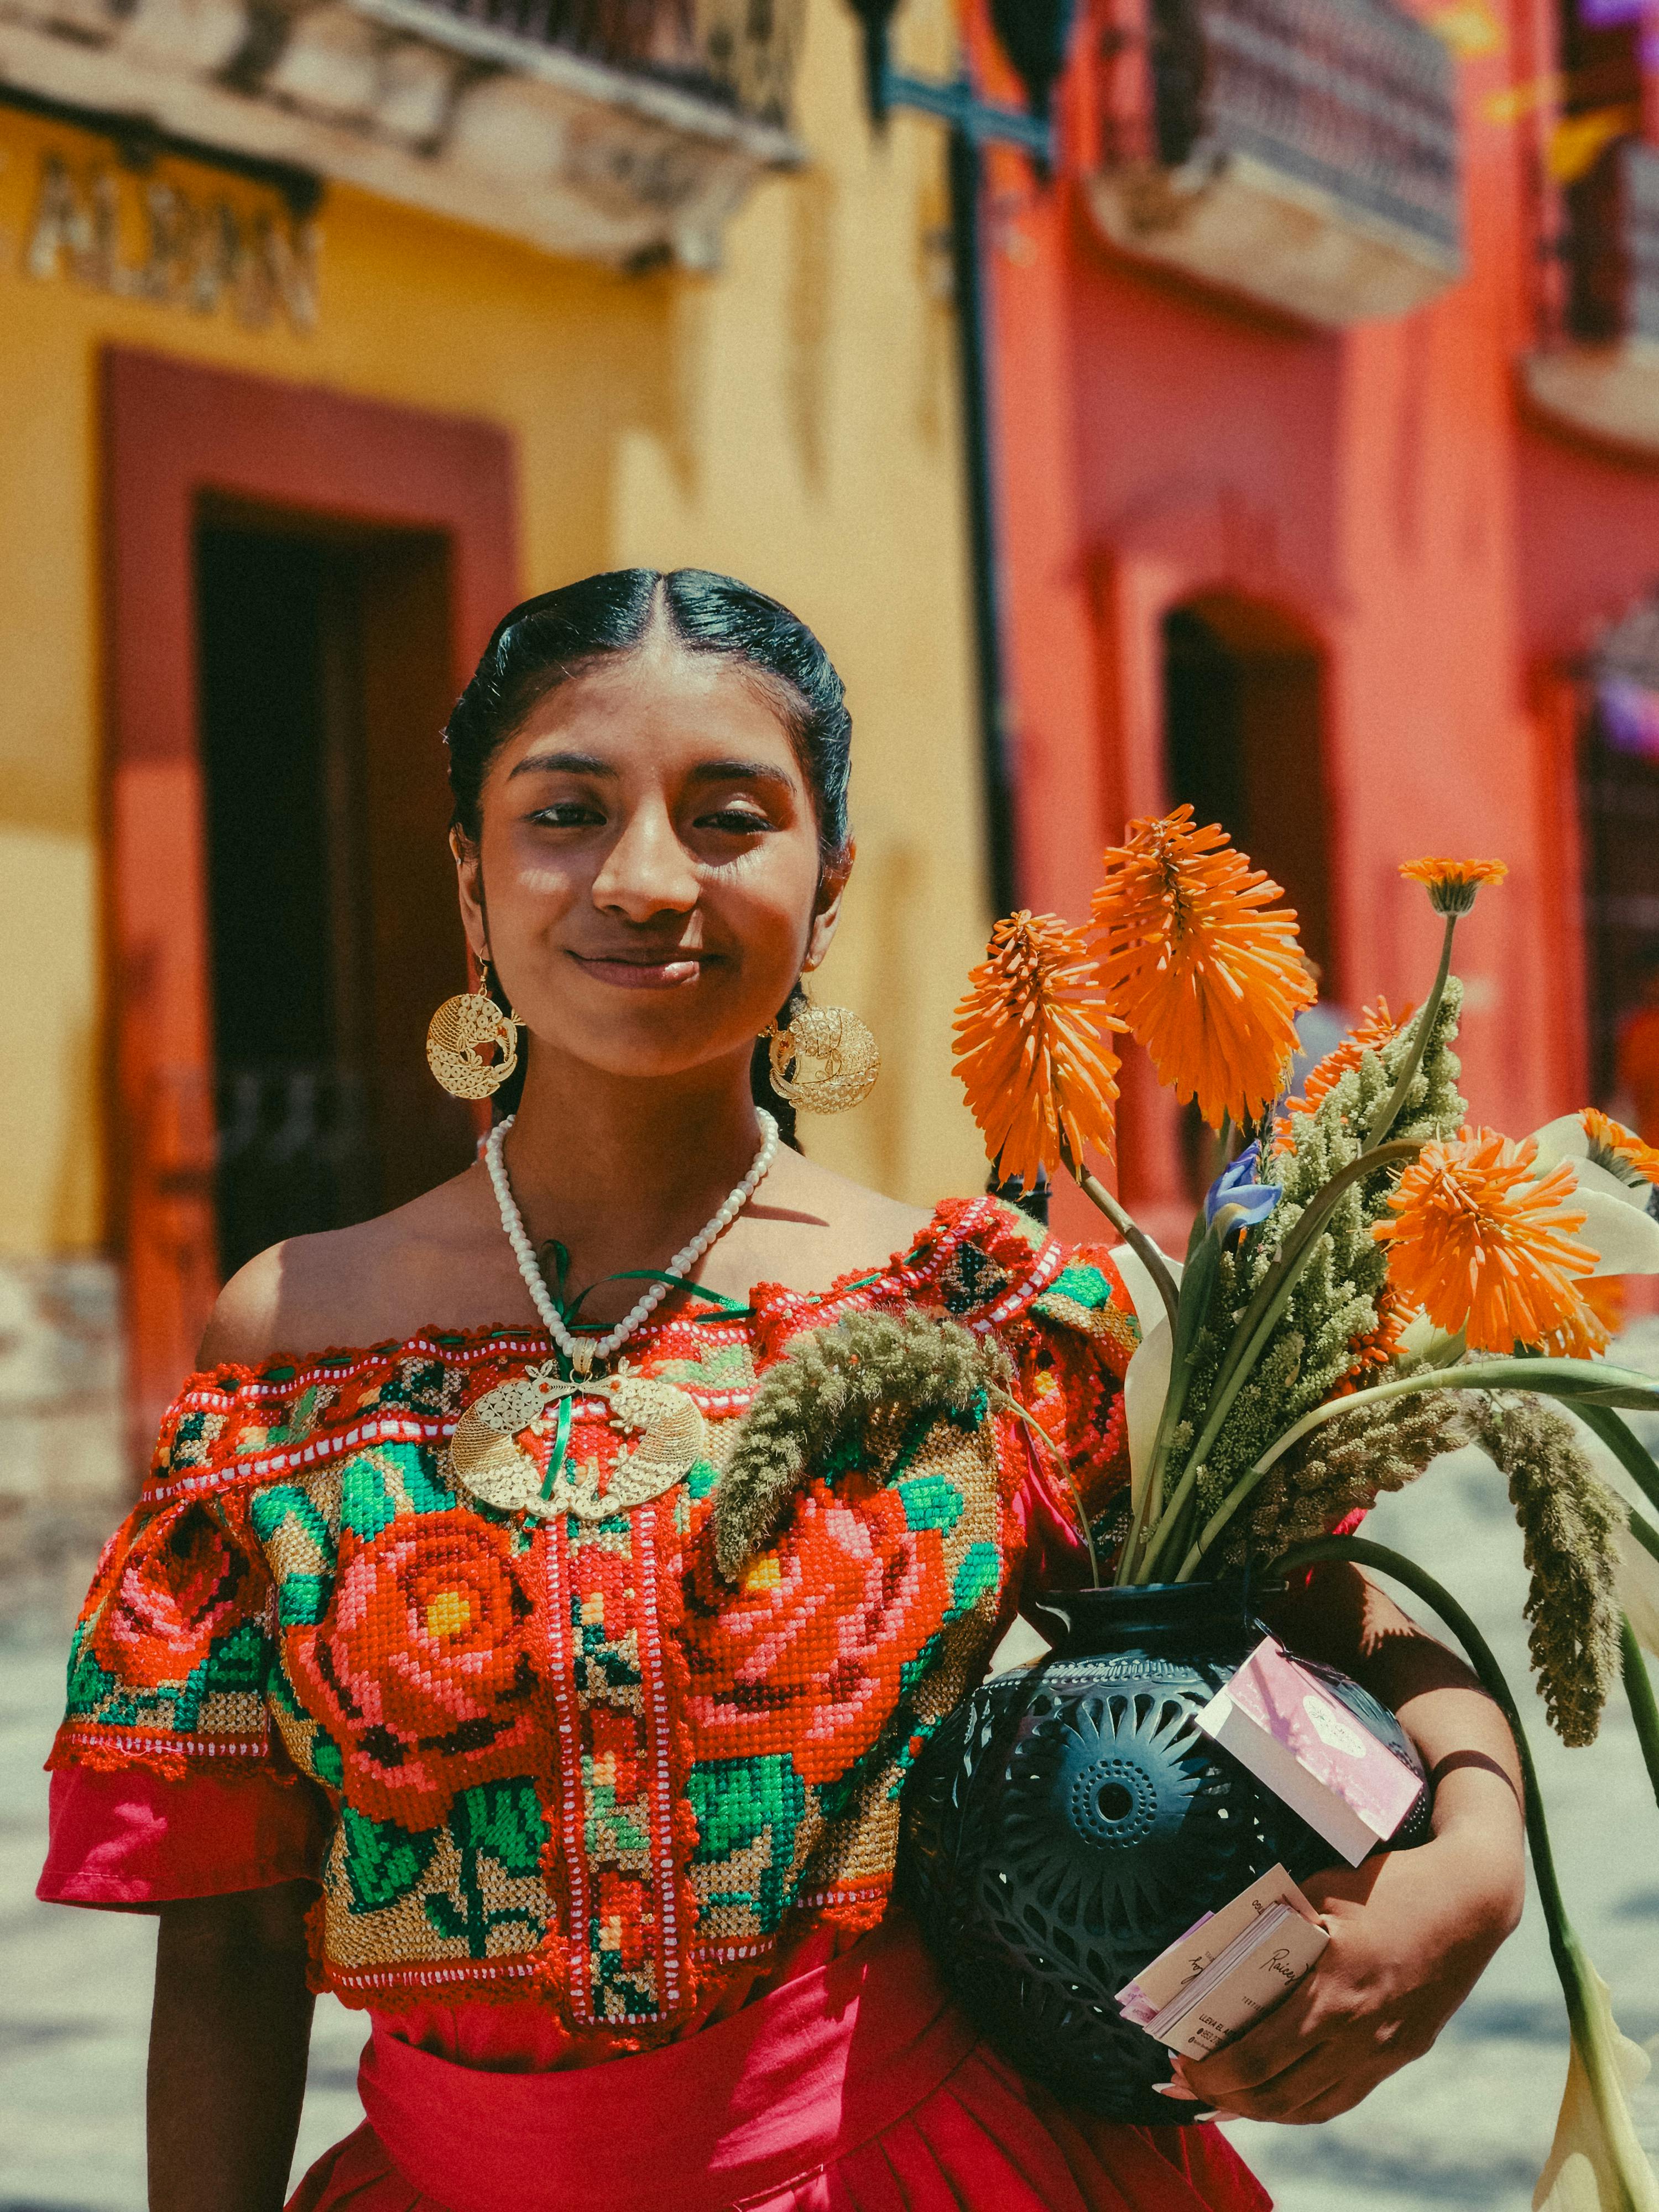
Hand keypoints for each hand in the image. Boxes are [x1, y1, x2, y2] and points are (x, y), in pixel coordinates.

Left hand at [1171, 1822, 1522, 2124]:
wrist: (1468, 1902)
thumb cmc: (1383, 1885)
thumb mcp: (1316, 1894)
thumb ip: (1273, 1934)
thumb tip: (1220, 1966)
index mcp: (1331, 1983)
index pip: (1257, 2052)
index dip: (1212, 2068)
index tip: (1179, 2059)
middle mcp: (1357, 2028)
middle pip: (1275, 2091)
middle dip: (1222, 2094)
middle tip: (1188, 2084)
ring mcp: (1382, 2049)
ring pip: (1308, 2106)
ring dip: (1259, 2108)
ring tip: (1223, 2096)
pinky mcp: (1399, 2055)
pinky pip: (1340, 2098)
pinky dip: (1300, 2105)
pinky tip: (1276, 2095)